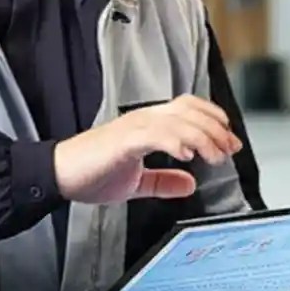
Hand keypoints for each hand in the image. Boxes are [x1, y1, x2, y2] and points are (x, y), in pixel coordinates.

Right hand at [53, 95, 241, 203]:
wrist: (59, 175)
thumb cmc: (90, 174)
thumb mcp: (136, 182)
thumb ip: (163, 181)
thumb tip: (190, 183)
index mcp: (147, 124)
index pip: (189, 107)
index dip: (214, 120)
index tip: (230, 142)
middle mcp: (143, 119)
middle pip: (190, 111)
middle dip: (216, 130)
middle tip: (229, 151)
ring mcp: (134, 127)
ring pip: (179, 121)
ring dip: (203, 138)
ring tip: (215, 156)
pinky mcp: (124, 140)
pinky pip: (156, 134)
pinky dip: (176, 141)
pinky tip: (187, 155)